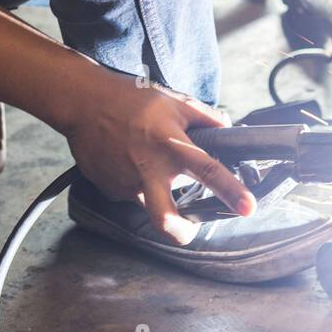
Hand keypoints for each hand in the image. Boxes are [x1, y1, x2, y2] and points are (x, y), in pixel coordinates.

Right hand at [64, 71, 255, 244]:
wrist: (83, 103)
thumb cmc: (131, 99)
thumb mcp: (174, 101)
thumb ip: (205, 118)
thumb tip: (227, 128)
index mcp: (171, 144)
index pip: (208, 170)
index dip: (231, 191)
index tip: (249, 208)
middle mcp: (149, 169)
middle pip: (165, 219)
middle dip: (181, 232)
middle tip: (190, 228)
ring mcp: (127, 182)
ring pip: (151, 201)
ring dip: (157, 191)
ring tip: (147, 162)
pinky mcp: (110, 189)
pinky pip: (132, 193)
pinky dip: (137, 181)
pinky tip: (129, 160)